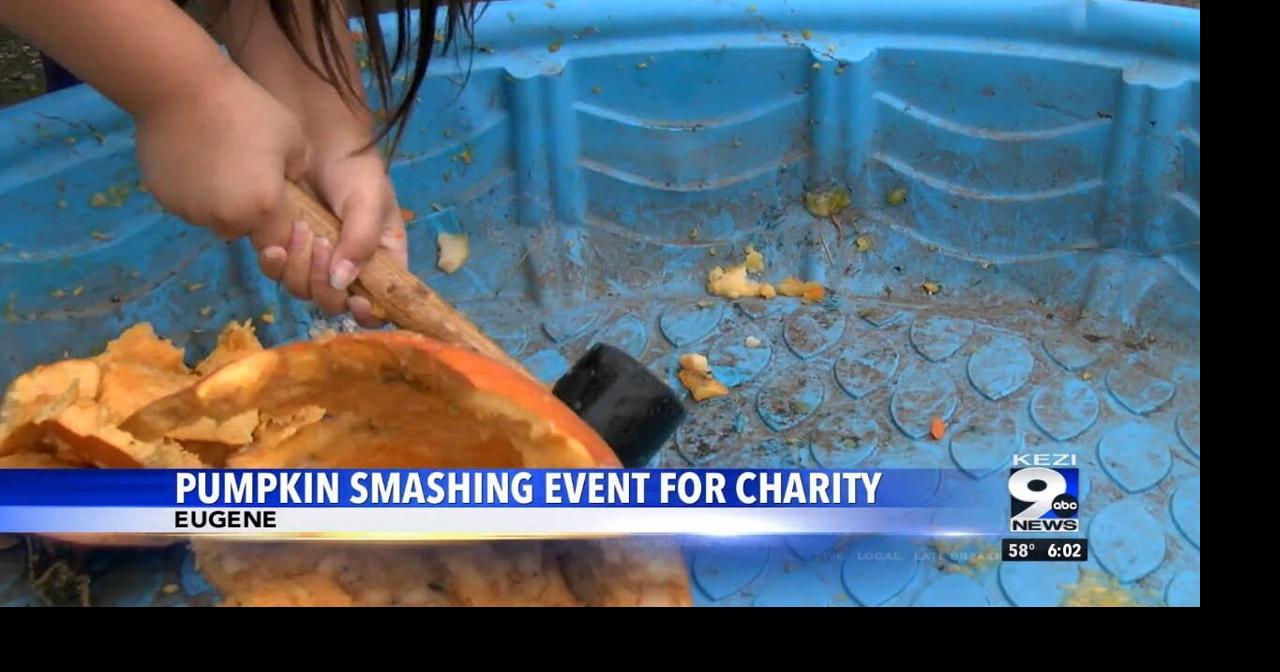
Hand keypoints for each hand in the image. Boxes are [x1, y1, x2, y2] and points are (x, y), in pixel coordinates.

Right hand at [134, 62, 308, 257]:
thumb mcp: (294, 138)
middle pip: (241, 231)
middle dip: (247, 214)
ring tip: (216, 162)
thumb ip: (297, 173)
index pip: (276, 241)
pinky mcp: (161, 197)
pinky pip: (184, 203)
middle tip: (245, 175)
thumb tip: (288, 185)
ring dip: (216, 202)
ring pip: (209, 218)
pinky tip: (192, 158)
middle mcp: (224, 219)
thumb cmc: (246, 108)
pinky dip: (190, 189)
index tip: (276, 200)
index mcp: (262, 208)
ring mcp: (189, 211)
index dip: (278, 226)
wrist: (182, 87)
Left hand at [256, 148, 407, 326]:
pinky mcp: (283, 248)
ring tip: (302, 229)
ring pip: (305, 291)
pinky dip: (276, 263)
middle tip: (324, 245)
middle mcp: (348, 266)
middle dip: (326, 284)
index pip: (381, 302)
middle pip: (336, 302)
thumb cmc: (352, 165)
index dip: (369, 312)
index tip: (356, 300)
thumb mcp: (370, 198)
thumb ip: (362, 240)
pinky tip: (275, 244)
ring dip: (302, 268)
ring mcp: (314, 260)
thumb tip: (344, 284)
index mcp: (381, 259)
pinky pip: (278, 272)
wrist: (311, 134)